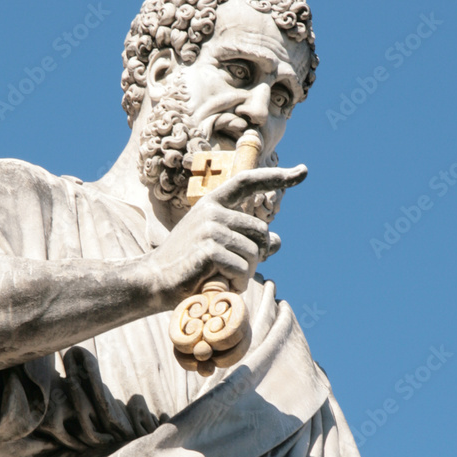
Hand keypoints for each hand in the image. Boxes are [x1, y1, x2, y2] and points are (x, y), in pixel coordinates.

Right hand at [145, 164, 307, 307]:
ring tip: (221, 279)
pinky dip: (235, 283)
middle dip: (257, 256)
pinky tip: (218, 285)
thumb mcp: (216, 246)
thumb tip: (277, 241)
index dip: (275, 176)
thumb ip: (245, 240)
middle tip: (235, 271)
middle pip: (260, 231)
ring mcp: (210, 229)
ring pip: (253, 254)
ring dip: (244, 274)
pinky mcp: (208, 250)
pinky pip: (241, 269)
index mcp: (212, 204)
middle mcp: (212, 211)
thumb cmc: (187, 265)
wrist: (153, 281)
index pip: (247, 181)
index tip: (303, 171)